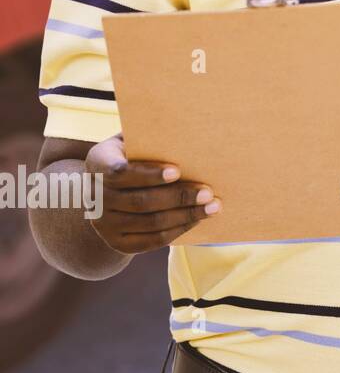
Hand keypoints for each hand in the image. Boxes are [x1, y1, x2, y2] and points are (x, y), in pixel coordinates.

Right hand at [84, 134, 220, 252]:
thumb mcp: (134, 139)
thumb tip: (189, 131)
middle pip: (141, 201)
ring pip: (150, 223)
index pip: (119, 172)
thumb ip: (152, 137)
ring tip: (211, 206)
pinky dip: (177, 231)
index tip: (177, 170)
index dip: (149, 174)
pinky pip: (150, 241)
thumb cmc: (134, 154)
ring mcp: (103, 222)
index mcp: (98, 162)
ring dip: (185, 215)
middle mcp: (94, 195)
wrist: (110, 189)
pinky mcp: (116, 241)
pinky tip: (196, 220)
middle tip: (207, 192)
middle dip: (178, 197)